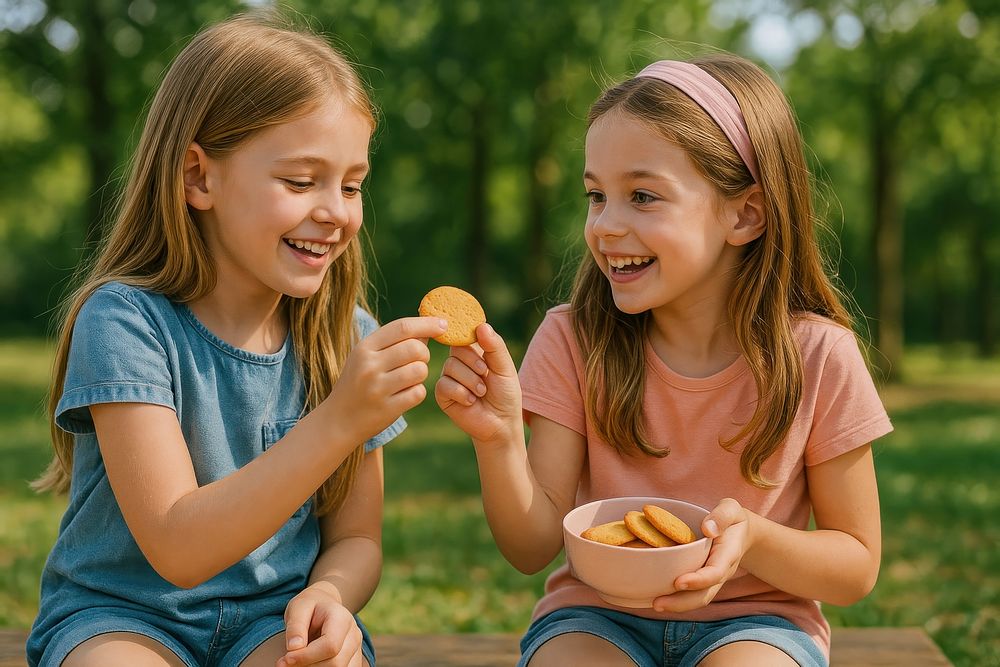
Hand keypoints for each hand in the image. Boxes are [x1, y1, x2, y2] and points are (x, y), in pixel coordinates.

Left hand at [278, 582, 363, 666]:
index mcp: (342, 618)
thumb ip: (295, 627)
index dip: (306, 657)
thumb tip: (294, 648)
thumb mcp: (298, 608)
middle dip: (308, 666)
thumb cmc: (309, 607)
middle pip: (336, 663)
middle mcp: (354, 634)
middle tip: (286, 663)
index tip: (285, 659)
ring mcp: (357, 649)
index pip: (329, 645)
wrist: (324, 606)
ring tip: (298, 662)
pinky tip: (309, 664)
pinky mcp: (354, 660)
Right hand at [325, 316, 444, 443]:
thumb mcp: (366, 356)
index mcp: (364, 348)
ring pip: (420, 370)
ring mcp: (378, 388)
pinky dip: (417, 392)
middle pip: (415, 348)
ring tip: (409, 378)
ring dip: (421, 374)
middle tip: (418, 360)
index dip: (426, 324)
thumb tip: (430, 326)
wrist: (338, 420)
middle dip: (424, 354)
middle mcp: (369, 366)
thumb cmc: (358, 382)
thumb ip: (394, 341)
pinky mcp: (387, 409)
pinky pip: (418, 393)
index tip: (443, 324)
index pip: (402, 327)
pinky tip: (405, 394)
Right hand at [434, 323, 522, 446]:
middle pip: (456, 349)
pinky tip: (471, 402)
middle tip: (485, 373)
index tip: (470, 334)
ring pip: (450, 366)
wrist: (501, 423)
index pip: (464, 334)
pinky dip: (461, 393)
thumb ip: (495, 346)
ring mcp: (449, 377)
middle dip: (474, 362)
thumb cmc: (505, 394)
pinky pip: (445, 385)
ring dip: (471, 380)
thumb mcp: (505, 367)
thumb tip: (481, 325)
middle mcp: (459, 362)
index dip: (465, 333)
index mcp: (474, 351)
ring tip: (481, 392)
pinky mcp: (442, 394)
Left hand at [651, 498, 751, 611]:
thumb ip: (722, 516)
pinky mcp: (703, 580)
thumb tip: (708, 529)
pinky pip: (692, 594)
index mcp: (728, 554)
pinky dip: (677, 599)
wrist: (741, 532)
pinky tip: (657, 597)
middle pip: (705, 594)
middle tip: (658, 603)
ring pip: (698, 598)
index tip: (678, 582)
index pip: (715, 572)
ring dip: (677, 605)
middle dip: (682, 602)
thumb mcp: (731, 509)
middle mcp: (721, 571)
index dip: (698, 580)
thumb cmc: (732, 518)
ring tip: (655, 604)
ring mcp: (713, 578)